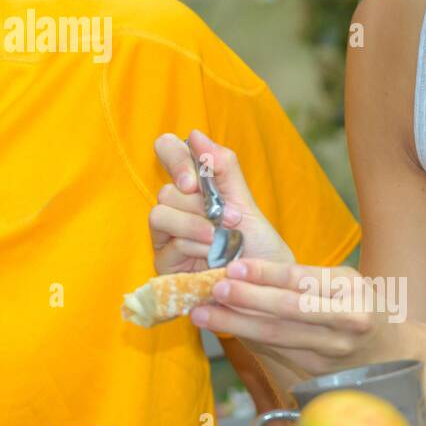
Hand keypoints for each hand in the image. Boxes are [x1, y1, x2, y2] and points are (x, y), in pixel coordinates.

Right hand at [148, 129, 292, 274]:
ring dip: (194, 226)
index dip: (174, 158)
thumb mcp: (246, 204)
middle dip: (200, 206)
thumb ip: (223, 169)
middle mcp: (178, 207)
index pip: (169, 150)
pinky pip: (166, 242)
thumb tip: (195, 134)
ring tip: (218, 242)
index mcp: (196, 187)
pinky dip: (192, 247)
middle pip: (167, 189)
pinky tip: (211, 259)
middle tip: (229, 221)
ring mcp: (168, 234)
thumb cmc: (258, 248)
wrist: (264, 290)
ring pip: (160, 213)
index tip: (193, 182)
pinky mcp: (164, 261)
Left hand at [194, 260, 414, 376]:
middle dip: (245, 300)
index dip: (265, 273)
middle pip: (287, 311)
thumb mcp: (344, 281)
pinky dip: (246, 337)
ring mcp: (331, 352)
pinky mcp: (316, 370)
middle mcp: (345, 323)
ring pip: (276, 336)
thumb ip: (306, 277)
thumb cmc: (359, 304)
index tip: (234, 265)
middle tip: (212, 289)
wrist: (389, 353)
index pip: (302, 281)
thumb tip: (247, 268)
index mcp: (352, 293)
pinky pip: (276, 351)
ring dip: (235, 323)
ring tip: (203, 313)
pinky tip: (222, 327)